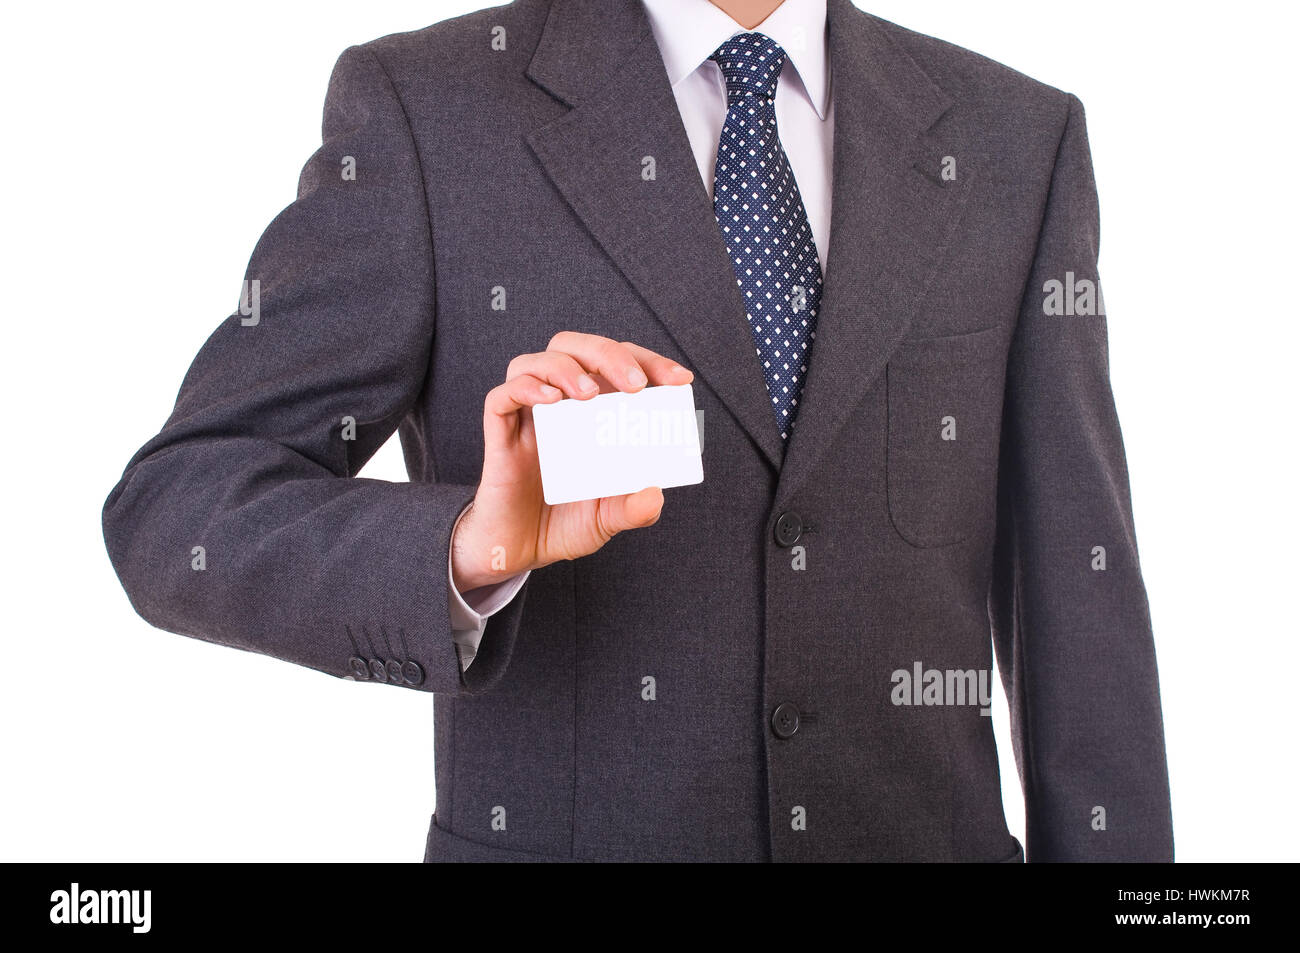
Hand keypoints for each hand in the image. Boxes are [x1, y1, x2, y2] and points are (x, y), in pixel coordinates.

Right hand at [450, 332, 694, 591]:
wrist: (518, 551)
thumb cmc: (563, 524)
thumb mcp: (608, 520)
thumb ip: (632, 509)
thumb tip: (654, 493)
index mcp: (591, 412)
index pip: (618, 366)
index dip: (649, 362)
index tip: (679, 379)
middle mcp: (559, 404)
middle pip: (575, 348)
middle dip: (609, 354)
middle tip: (635, 383)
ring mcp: (527, 416)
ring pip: (535, 362)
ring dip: (566, 367)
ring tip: (589, 393)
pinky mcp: (500, 434)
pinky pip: (502, 396)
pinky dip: (526, 388)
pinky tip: (551, 400)